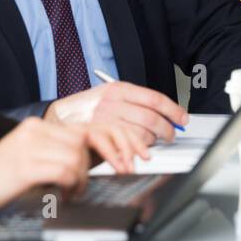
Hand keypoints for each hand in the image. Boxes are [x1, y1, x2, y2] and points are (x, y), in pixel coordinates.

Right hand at [0, 117, 96, 215]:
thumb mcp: (27, 150)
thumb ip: (51, 147)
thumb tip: (84, 153)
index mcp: (34, 125)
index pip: (78, 131)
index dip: (90, 152)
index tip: (87, 170)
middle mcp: (32, 131)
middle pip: (80, 144)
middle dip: (86, 167)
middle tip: (78, 184)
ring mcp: (28, 148)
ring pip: (75, 158)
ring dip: (80, 180)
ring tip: (71, 192)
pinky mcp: (25, 168)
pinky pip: (64, 172)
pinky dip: (71, 186)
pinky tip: (64, 196)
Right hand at [45, 80, 188, 148]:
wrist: (58, 117)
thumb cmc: (86, 108)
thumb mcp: (109, 96)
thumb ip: (133, 102)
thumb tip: (164, 114)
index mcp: (118, 89)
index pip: (154, 99)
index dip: (173, 110)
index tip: (182, 118)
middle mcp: (112, 102)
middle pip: (151, 118)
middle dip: (167, 129)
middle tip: (171, 135)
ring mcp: (105, 119)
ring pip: (142, 134)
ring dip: (152, 142)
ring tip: (153, 143)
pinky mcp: (99, 135)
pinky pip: (127, 146)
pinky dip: (138, 151)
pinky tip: (139, 151)